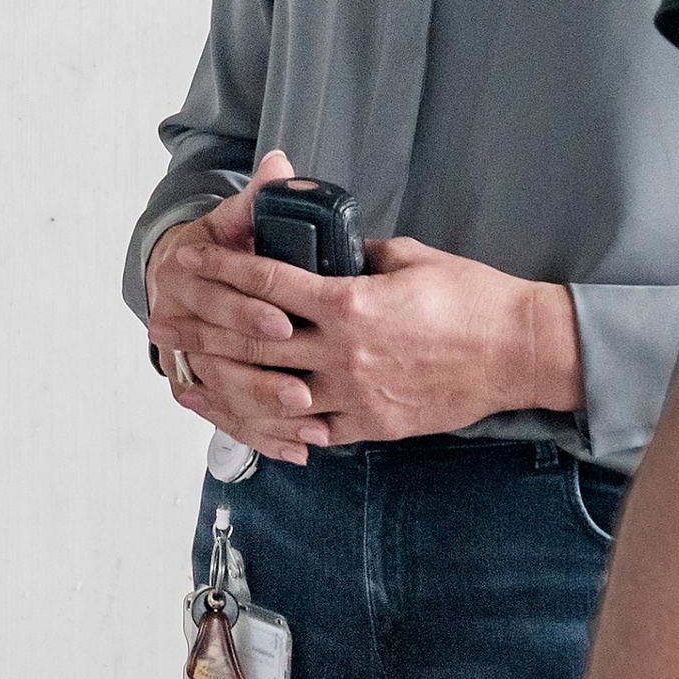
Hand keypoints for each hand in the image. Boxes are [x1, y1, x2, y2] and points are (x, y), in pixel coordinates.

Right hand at [147, 159, 316, 463]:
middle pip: (225, 353)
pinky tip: (296, 450)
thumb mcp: (231, 219)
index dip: (250, 309)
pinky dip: (262, 437)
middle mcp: (182, 319)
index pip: (219, 295)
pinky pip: (230, 421)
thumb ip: (257, 199)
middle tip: (305, 388)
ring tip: (308, 423)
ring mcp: (189, 359)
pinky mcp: (202, 390)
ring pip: (227, 395)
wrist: (171, 275)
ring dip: (266, 413)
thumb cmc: (217, 247)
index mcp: (188, 274)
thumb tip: (278, 165)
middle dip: (264, 373)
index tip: (287, 319)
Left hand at [171, 184, 580, 448]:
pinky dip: (277, 423)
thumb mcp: (410, 256)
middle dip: (201, 329)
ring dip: (224, 382)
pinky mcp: (371, 425)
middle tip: (161, 323)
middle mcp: (343, 351)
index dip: (222, 271)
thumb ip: (361, 255)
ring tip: (186, 374)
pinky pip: (312, 429)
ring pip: (272, 390)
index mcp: (350, 301)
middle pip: (254, 340)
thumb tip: (331, 248)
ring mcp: (355, 394)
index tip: (188, 262)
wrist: (518, 353)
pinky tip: (247, 418)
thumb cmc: (471, 298)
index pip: (269, 283)